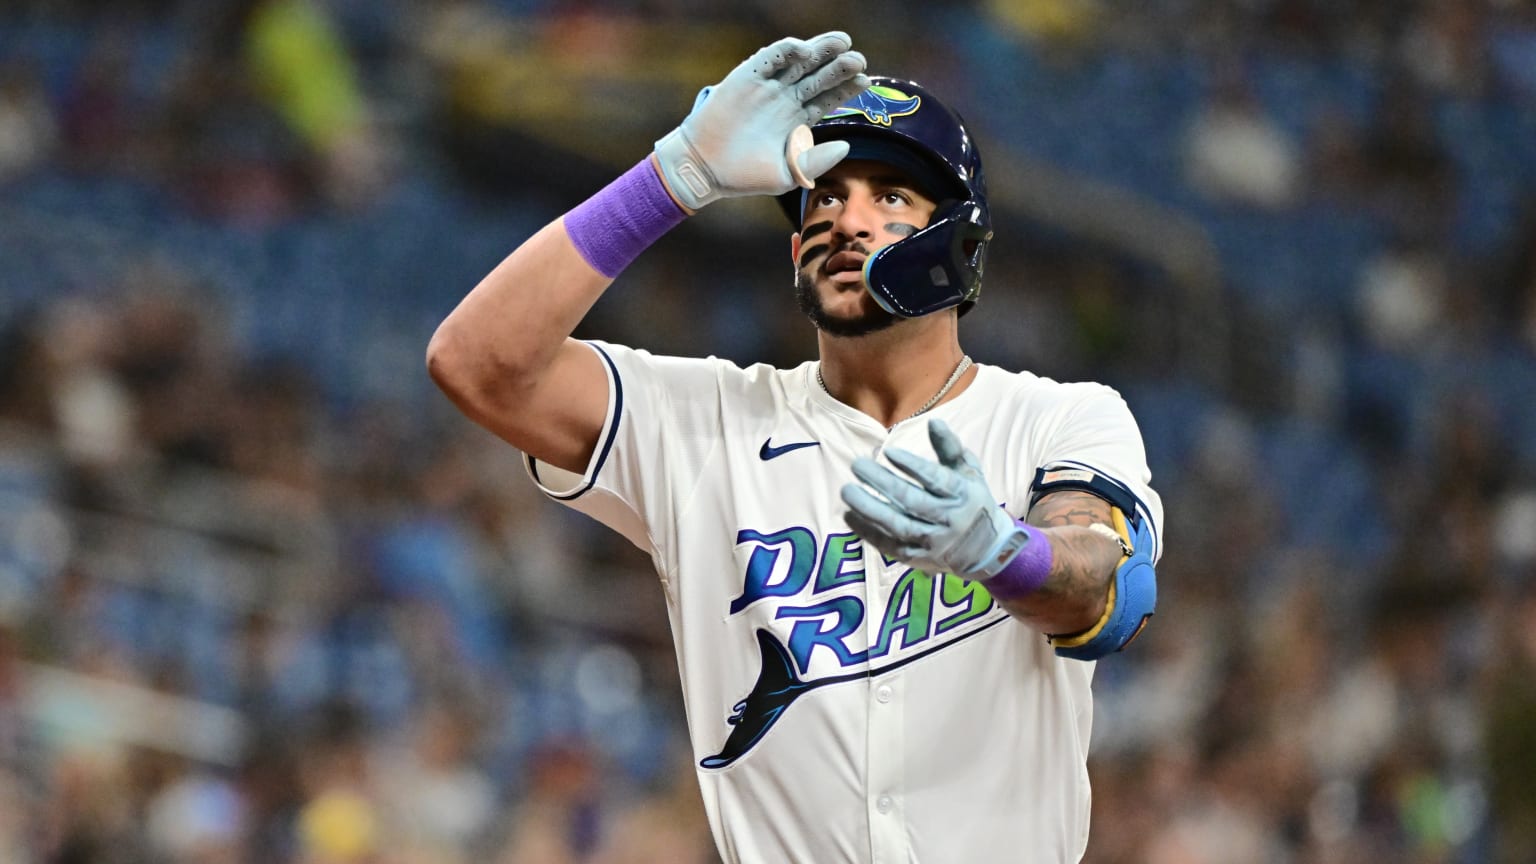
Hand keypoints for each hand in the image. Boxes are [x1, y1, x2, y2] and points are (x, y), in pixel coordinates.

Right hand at [653, 32, 868, 210]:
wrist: (704, 169)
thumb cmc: (745, 177)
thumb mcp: (787, 173)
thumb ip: (816, 161)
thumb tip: (847, 145)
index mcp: (796, 120)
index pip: (827, 98)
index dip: (846, 89)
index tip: (865, 81)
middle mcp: (784, 100)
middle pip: (818, 76)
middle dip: (839, 66)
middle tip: (859, 59)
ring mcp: (766, 87)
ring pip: (798, 62)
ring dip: (820, 51)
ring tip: (842, 43)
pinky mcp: (746, 77)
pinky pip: (769, 58)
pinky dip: (787, 50)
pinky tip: (804, 50)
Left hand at [841, 419, 1029, 579]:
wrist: (987, 550)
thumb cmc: (972, 501)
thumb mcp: (969, 472)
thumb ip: (950, 447)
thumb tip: (933, 421)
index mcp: (963, 495)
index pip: (937, 480)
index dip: (913, 466)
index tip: (889, 452)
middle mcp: (949, 520)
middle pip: (913, 502)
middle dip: (883, 483)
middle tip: (857, 465)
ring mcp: (934, 542)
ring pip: (899, 526)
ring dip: (870, 509)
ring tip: (847, 491)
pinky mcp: (919, 558)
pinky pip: (890, 546)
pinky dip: (869, 532)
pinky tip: (850, 515)